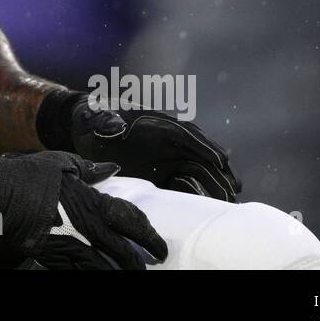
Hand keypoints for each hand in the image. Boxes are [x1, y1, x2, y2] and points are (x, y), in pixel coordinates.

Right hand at [0, 151, 167, 268]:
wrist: (0, 196)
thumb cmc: (31, 176)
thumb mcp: (64, 164)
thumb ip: (91, 170)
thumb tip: (113, 169)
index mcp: (95, 203)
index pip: (134, 224)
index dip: (150, 238)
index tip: (159, 248)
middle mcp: (89, 230)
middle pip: (125, 255)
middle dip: (138, 265)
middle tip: (144, 268)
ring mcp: (73, 247)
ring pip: (106, 269)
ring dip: (118, 273)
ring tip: (125, 275)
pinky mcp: (56, 259)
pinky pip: (82, 272)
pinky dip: (93, 274)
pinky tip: (97, 272)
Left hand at [61, 95, 242, 201]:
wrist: (84, 129)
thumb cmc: (90, 119)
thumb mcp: (93, 116)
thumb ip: (104, 119)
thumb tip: (116, 125)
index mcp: (155, 123)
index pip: (185, 134)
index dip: (203, 146)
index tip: (220, 160)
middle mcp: (165, 139)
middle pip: (197, 153)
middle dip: (216, 168)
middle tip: (234, 187)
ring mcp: (164, 156)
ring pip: (194, 168)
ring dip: (212, 181)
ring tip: (229, 198)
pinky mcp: (158, 171)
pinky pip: (181, 182)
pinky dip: (194, 191)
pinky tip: (205, 204)